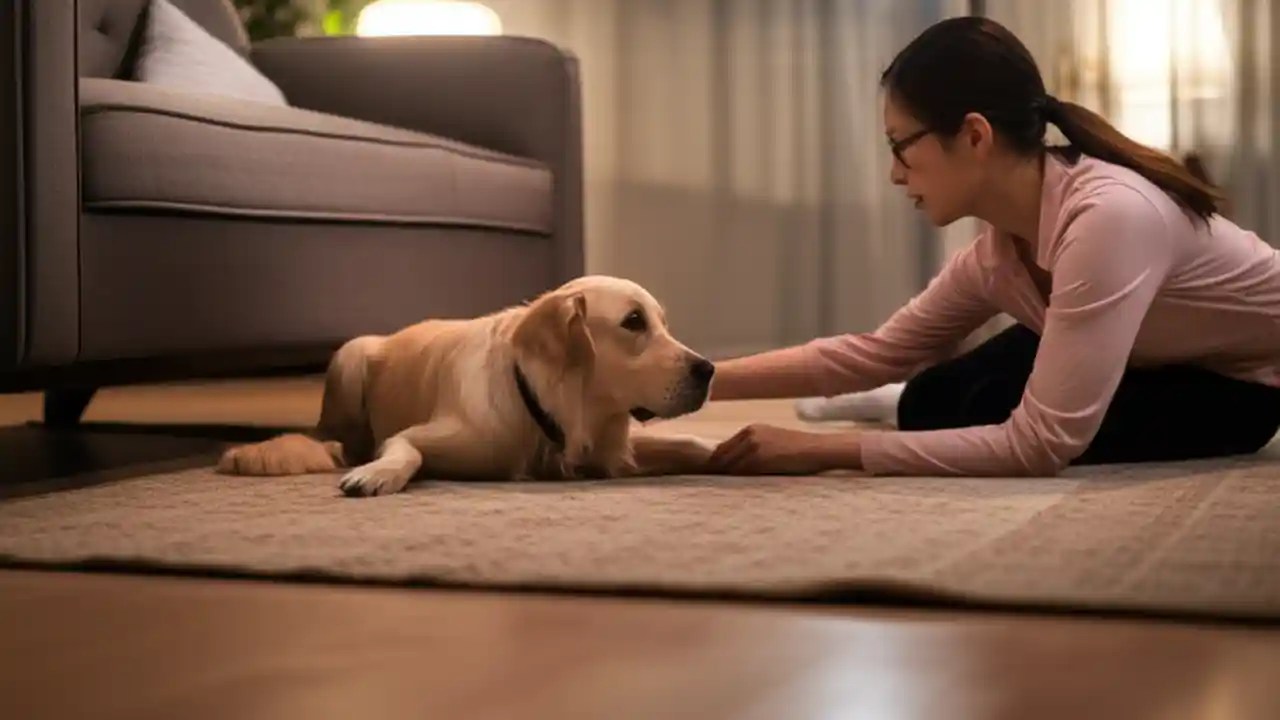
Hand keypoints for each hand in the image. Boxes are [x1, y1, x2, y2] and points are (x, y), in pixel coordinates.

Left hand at [706, 424, 858, 474]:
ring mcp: (753, 446)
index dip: (716, 462)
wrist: (816, 448)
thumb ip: (752, 447)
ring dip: (724, 477)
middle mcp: (749, 434)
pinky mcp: (760, 458)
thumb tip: (734, 464)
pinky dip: (736, 480)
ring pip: (730, 465)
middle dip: (716, 470)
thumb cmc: (798, 448)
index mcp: (751, 429)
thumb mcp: (771, 439)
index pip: (723, 447)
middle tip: (711, 483)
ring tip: (718, 489)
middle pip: (722, 456)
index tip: (711, 474)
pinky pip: (741, 472)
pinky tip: (733, 489)